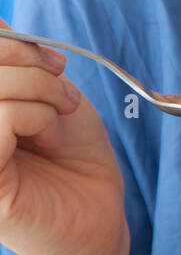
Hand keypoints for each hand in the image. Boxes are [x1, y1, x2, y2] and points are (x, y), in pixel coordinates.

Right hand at [0, 17, 127, 254]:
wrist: (97, 211)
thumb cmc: (68, 152)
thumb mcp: (40, 90)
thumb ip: (9, 56)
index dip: (7, 42)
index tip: (51, 61)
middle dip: (27, 61)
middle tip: (62, 82)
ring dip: (38, 89)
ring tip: (60, 113)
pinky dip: (34, 115)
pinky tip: (49, 137)